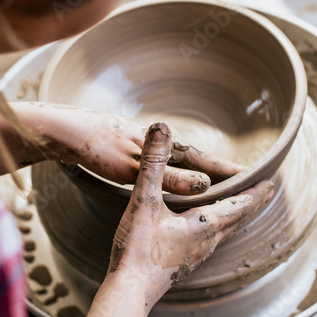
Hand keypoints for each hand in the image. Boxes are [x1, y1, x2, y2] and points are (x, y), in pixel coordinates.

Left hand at [19, 103, 243, 194]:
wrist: (64, 131)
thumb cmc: (95, 148)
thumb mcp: (132, 169)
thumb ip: (167, 178)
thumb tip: (203, 185)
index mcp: (160, 147)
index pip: (202, 161)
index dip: (227, 171)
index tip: (252, 177)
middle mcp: (156, 145)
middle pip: (195, 160)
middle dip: (218, 172)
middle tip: (244, 180)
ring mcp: (143, 147)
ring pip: (179, 163)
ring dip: (198, 172)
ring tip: (218, 183)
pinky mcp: (130, 152)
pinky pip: (163, 165)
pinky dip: (177, 174)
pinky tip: (174, 181)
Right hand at [106, 122, 272, 308]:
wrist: (128, 292)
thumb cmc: (137, 249)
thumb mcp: (144, 200)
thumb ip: (153, 162)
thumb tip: (161, 127)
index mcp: (204, 225)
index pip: (240, 205)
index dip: (256, 192)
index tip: (272, 182)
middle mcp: (206, 242)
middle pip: (237, 220)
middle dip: (252, 205)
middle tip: (266, 194)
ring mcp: (194, 257)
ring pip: (224, 234)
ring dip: (236, 220)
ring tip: (242, 211)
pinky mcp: (182, 266)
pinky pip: (208, 244)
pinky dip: (217, 232)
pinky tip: (206, 233)